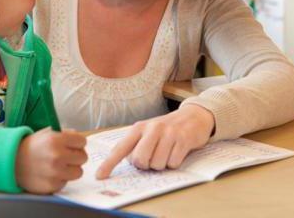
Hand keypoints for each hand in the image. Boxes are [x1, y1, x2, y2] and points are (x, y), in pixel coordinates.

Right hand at [16, 128, 87, 193]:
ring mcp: (55, 172)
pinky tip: (51, 173)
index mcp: (56, 139)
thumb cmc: (33, 146)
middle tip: (65, 156)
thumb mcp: (48, 133)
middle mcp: (57, 156)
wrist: (12, 161)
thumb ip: (66, 135)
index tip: (71, 145)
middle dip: (75, 157)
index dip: (77, 143)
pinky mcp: (52, 186)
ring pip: (78, 172)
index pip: (82, 142)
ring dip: (71, 169)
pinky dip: (61, 179)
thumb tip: (81, 142)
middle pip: (83, 157)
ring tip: (59, 166)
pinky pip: (66, 182)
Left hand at [95, 104, 214, 178]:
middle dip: (146, 165)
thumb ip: (136, 145)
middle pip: (140, 160)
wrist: (193, 116)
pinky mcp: (183, 139)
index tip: (100, 176)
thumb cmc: (166, 128)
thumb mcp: (148, 132)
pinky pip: (173, 163)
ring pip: (157, 164)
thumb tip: (128, 162)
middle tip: (153, 157)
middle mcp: (152, 129)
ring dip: (162, 164)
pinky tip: (177, 151)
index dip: (109, 164)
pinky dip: (175, 162)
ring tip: (167, 152)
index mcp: (139, 128)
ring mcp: (168, 133)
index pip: (120, 148)